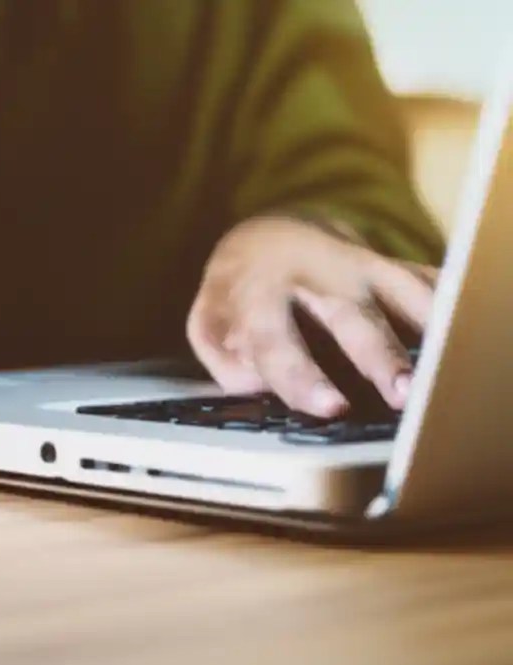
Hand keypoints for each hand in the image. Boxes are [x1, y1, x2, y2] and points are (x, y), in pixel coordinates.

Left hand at [186, 215, 437, 416]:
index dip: (302, 377)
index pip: (278, 340)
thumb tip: (259, 384)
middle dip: (380, 356)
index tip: (332, 407)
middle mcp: (315, 278)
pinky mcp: (396, 267)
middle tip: (404, 395)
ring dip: (432, 329)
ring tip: (452, 369)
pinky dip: (458, 304)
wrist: (268, 235)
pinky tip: (476, 334)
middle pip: (352, 317)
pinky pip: (432, 282)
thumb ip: (227, 359)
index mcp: (260, 295)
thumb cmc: (238, 297)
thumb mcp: (209, 325)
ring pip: (404, 293)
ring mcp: (363, 268)